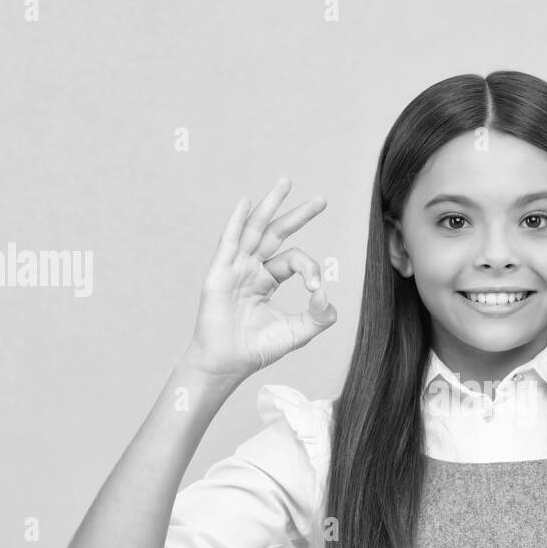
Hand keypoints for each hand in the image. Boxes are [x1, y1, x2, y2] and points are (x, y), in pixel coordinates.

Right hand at [183, 178, 337, 381]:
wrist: (228, 364)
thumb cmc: (257, 349)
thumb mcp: (298, 332)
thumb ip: (318, 316)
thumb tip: (327, 295)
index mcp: (266, 280)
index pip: (294, 260)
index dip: (310, 269)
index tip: (316, 289)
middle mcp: (250, 269)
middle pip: (276, 234)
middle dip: (298, 215)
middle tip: (321, 200)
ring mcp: (234, 269)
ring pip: (254, 230)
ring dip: (270, 206)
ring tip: (285, 183)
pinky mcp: (220, 274)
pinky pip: (229, 242)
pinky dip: (237, 221)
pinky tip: (246, 202)